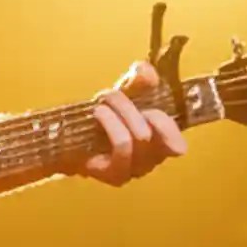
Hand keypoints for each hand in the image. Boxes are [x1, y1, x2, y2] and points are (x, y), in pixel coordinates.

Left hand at [75, 61, 187, 185]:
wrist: (68, 142)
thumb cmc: (102, 120)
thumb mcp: (122, 95)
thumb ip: (137, 81)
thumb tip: (146, 71)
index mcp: (159, 143)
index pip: (178, 145)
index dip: (168, 126)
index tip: (148, 107)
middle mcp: (151, 161)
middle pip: (156, 131)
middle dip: (132, 106)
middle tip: (110, 95)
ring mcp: (134, 171)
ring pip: (140, 136)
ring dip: (120, 112)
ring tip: (100, 105)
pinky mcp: (115, 175)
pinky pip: (124, 146)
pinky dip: (112, 124)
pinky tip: (98, 113)